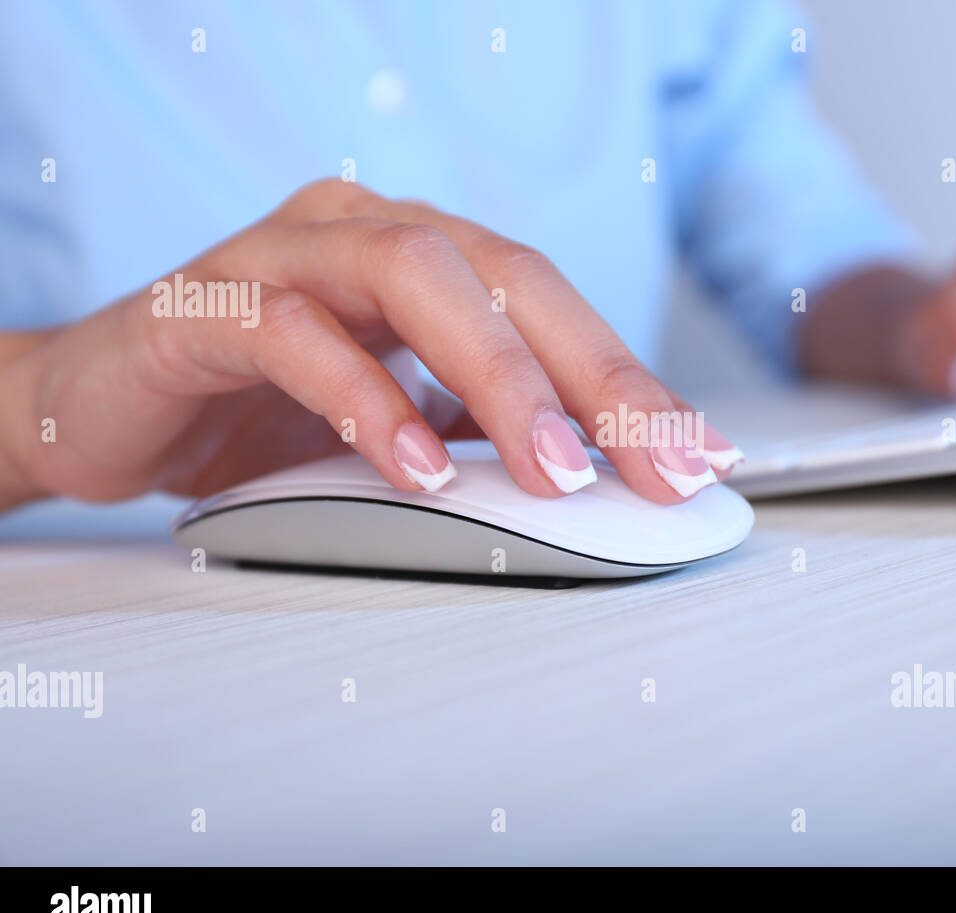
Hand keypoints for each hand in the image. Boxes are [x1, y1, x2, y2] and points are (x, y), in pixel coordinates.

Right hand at [0, 180, 740, 511]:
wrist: (105, 407)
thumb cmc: (260, 412)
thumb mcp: (401, 429)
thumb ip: (484, 438)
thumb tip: (606, 483)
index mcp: (427, 260)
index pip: (554, 305)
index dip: (633, 377)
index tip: (699, 454)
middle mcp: (367, 234)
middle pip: (510, 276)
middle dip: (596, 376)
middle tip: (657, 466)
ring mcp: (287, 256)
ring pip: (416, 277)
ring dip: (500, 377)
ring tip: (554, 471)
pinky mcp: (207, 303)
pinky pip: (295, 333)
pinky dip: (364, 397)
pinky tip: (414, 467)